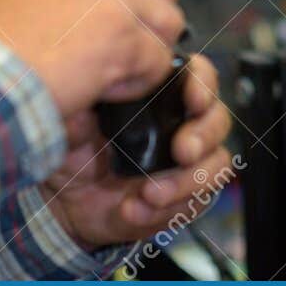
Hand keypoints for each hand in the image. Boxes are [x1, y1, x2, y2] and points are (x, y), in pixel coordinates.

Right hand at [0, 0, 183, 116]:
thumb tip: (95, 6)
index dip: (126, 3)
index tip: (114, 25)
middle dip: (148, 24)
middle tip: (120, 51)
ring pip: (168, 23)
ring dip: (145, 53)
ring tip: (108, 72)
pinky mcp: (123, 33)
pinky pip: (157, 60)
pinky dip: (137, 82)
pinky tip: (103, 87)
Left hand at [42, 54, 236, 247]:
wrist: (67, 203)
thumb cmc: (75, 151)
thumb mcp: (71, 125)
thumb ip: (81, 112)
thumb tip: (89, 105)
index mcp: (160, 94)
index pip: (197, 75)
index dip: (203, 84)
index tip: (194, 100)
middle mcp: (180, 124)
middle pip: (218, 119)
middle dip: (204, 136)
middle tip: (183, 151)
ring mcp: (185, 163)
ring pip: (216, 164)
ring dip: (186, 181)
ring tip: (150, 193)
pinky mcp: (183, 197)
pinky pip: (196, 202)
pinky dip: (168, 210)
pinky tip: (134, 210)